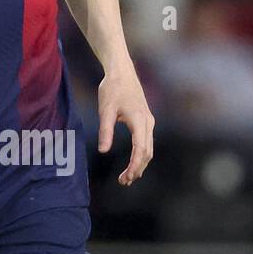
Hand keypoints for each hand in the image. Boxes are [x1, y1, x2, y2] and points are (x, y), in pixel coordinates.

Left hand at [97, 65, 154, 185]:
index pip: (140, 150)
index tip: (125, 178)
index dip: (134, 166)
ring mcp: (148, 121)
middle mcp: (148, 122)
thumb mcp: (105, 110)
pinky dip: (141, 155)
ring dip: (139, 164)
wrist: (121, 71)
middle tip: (123, 182)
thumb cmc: (112, 88)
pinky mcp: (145, 120)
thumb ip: (105, 131)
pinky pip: (146, 142)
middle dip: (137, 169)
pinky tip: (132, 163)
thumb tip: (103, 151)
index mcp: (139, 120)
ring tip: (127, 177)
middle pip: (147, 152)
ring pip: (148, 149)